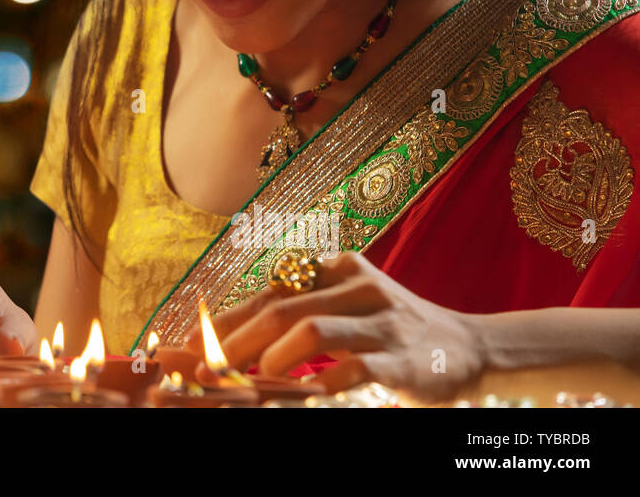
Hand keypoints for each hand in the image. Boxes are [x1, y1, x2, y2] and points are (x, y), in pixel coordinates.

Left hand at [192, 252, 485, 402]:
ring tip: (256, 377)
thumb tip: (230, 336)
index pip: (270, 291)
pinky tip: (304, 392)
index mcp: (338, 269)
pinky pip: (353, 368)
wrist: (468, 347)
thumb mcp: (344, 305)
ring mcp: (382, 322)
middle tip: (208, 366)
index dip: (228, 318)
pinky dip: (322, 381)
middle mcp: (358, 287)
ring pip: (313, 331)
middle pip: (282, 309)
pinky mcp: (402, 359)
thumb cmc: (389, 327)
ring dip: (274, 356)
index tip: (192, 343)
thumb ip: (297, 311)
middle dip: (237, 340)